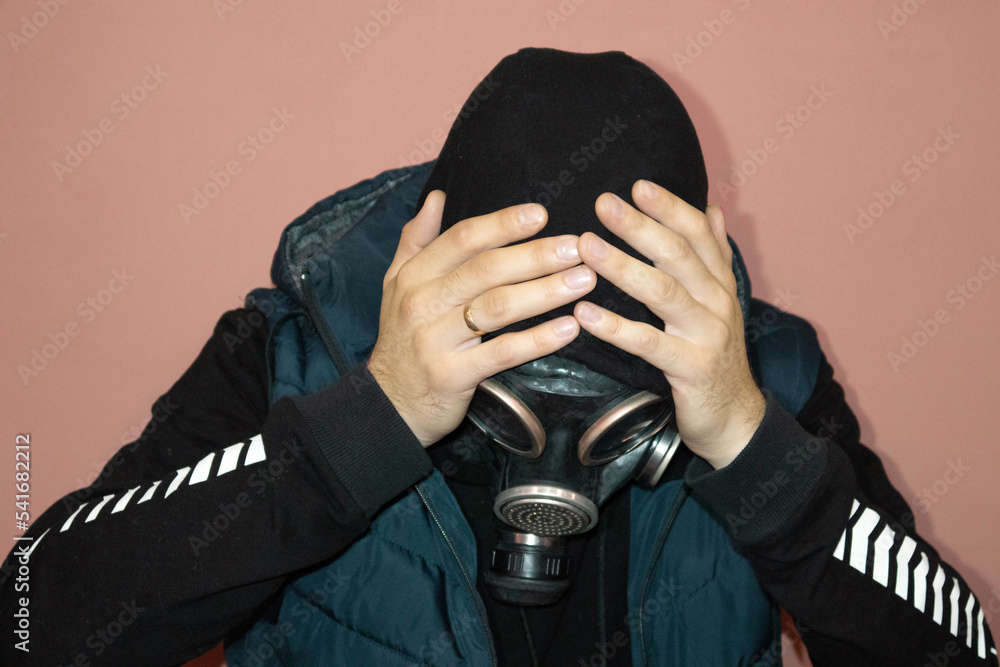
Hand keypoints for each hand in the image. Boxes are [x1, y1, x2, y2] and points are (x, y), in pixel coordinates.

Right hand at [367, 190, 596, 447]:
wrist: (387, 404)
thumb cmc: (402, 339)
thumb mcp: (395, 286)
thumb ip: (416, 240)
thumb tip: (437, 197)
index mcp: (414, 276)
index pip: (462, 240)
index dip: (502, 224)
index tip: (541, 214)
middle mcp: (422, 304)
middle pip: (486, 270)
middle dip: (535, 255)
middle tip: (577, 247)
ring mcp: (436, 341)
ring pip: (498, 308)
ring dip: (545, 291)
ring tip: (583, 281)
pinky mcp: (453, 375)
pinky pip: (502, 352)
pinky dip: (538, 339)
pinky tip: (569, 327)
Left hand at [573, 179, 764, 468]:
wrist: (737, 418)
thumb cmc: (714, 355)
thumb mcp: (718, 302)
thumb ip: (713, 255)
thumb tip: (711, 207)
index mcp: (720, 282)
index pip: (697, 234)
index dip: (669, 207)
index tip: (636, 186)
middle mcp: (718, 301)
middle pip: (678, 255)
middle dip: (639, 226)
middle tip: (602, 203)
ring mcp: (707, 334)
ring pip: (663, 292)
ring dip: (622, 266)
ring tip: (586, 247)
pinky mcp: (692, 368)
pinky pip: (649, 343)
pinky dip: (615, 327)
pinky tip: (585, 313)